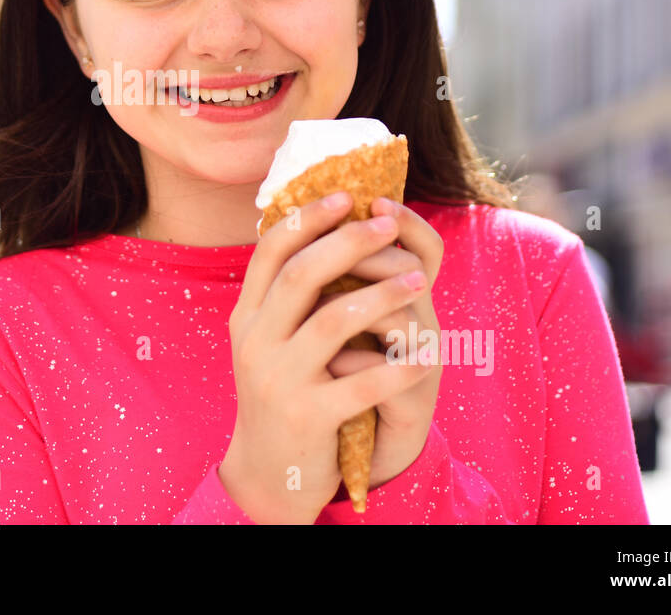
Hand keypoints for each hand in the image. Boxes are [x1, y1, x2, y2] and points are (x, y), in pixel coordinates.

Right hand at [219, 193, 435, 522]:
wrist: (268, 473)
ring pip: (331, 322)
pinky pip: (360, 383)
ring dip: (381, 295)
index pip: (270, 252)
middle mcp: (253, 343)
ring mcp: (277, 381)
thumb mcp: (269, 342)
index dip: (307, 218)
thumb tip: (326, 231)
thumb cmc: (282, 392)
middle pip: (300, 276)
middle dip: (348, 243)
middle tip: (389, 224)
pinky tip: (425, 354)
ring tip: (418, 282)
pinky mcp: (307, 417)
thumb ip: (287, 297)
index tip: (346, 196)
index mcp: (245, 317)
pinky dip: (396, 365)